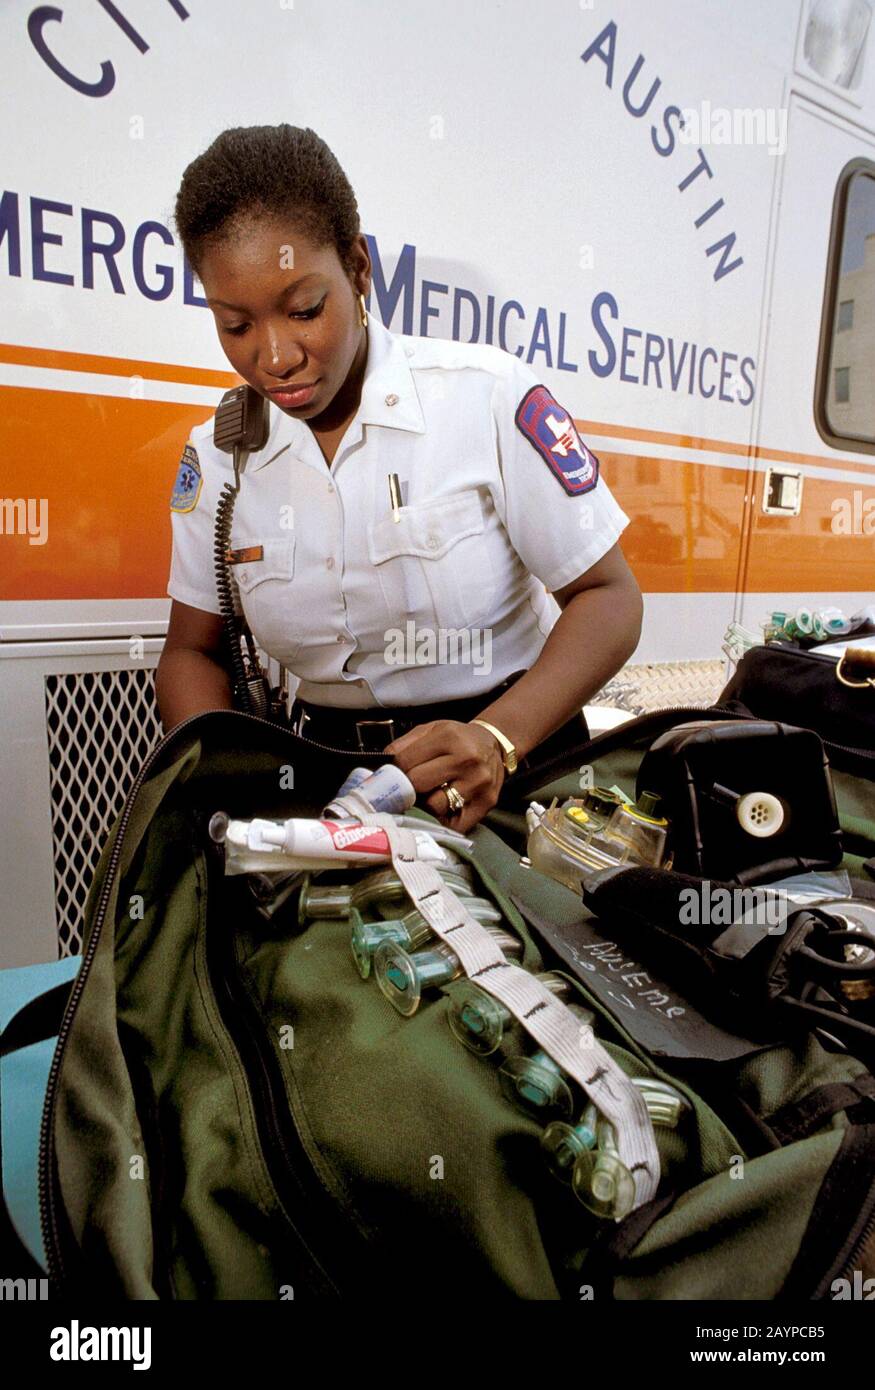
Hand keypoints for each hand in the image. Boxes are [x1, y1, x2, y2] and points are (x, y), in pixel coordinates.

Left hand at [385, 719, 505, 833]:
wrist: (494, 745)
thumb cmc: (458, 739)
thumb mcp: (431, 729)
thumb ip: (404, 744)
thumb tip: (382, 767)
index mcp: (449, 737)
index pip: (406, 762)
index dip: (395, 771)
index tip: (397, 774)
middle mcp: (466, 759)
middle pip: (418, 784)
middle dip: (409, 787)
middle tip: (410, 786)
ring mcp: (478, 783)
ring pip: (435, 806)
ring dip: (426, 805)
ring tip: (429, 795)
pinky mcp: (486, 803)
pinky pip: (454, 824)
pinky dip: (443, 820)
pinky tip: (442, 809)